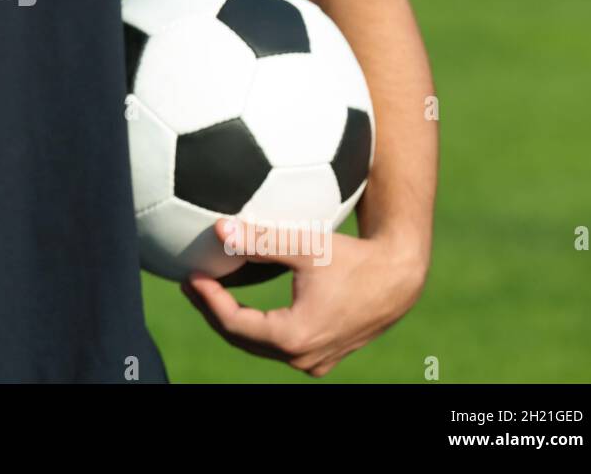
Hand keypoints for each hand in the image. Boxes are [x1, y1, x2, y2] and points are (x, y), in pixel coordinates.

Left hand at [182, 218, 427, 376]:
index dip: (208, 299)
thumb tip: (219, 229)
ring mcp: (314, 362)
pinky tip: (241, 302)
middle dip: (212, 310)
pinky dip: (255, 327)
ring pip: (259, 345)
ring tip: (208, 292)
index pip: (234, 322)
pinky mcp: (323, 356)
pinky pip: (278, 346)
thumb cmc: (354, 258)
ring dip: (232, 321)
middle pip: (241, 338)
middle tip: (191, 284)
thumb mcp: (306, 245)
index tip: (191, 275)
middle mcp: (303, 357)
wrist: (399, 279)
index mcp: (294, 336)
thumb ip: (261, 239)